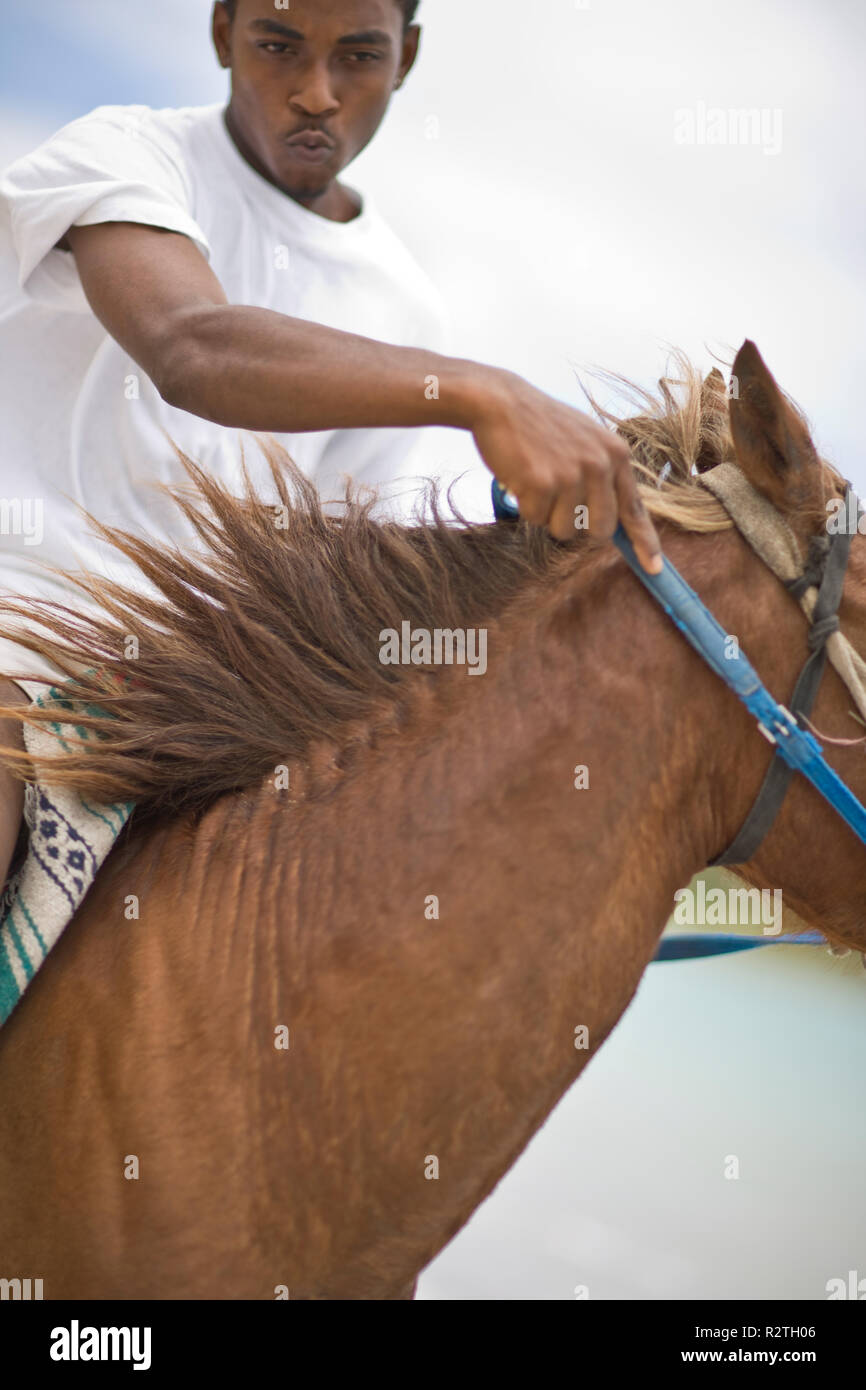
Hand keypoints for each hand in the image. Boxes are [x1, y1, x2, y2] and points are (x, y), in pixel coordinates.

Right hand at [471, 369, 662, 573]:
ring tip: (536, 478)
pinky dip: (524, 506)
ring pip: (565, 530)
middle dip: (579, 526)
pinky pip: (535, 520)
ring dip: (547, 514)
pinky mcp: (543, 483)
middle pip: (600, 530)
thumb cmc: (540, 425)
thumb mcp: (585, 440)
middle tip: (557, 498)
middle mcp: (600, 464)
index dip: (645, 543)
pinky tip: (520, 476)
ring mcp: (572, 474)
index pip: (635, 509)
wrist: (500, 402)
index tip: (654, 570)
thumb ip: (603, 475)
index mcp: (616, 454)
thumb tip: (612, 522)